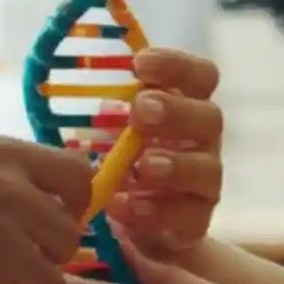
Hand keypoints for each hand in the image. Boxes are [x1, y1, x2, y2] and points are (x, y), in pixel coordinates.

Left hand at [108, 48, 222, 254]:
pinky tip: (126, 207)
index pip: (200, 76)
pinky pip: (190, 216)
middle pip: (210, 117)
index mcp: (184, 105)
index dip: (177, 66)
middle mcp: (201, 139)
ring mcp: (204, 180)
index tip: (140, 64)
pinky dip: (157, 212)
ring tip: (142, 167)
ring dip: (175, 165)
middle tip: (140, 111)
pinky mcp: (197, 220)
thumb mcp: (106, 130)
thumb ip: (104, 112)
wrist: (127, 219)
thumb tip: (74, 88)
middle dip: (176, 112)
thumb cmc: (119, 158)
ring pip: (208, 169)